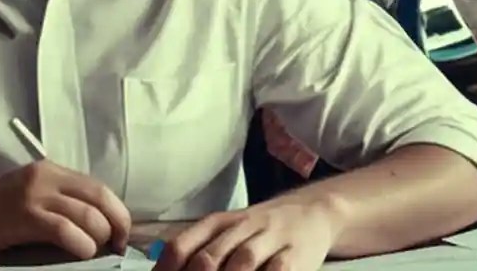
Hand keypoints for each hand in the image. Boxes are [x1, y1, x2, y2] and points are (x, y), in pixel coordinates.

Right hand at [0, 160, 131, 259]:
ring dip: (101, 238)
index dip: (117, 211)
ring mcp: (33, 194)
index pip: (97, 187)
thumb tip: (93, 226)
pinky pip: (66, 229)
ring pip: (88, 214)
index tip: (122, 234)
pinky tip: (82, 254)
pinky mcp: (23, 214)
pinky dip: (81, 244)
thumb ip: (55, 205)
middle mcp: (44, 176)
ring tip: (98, 254)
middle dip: (118, 224)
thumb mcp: (23, 200)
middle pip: (100, 197)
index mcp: (48, 171)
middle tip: (119, 247)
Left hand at [155, 198, 339, 270]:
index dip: (166, 270)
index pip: (180, 246)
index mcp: (216, 223)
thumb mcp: (228, 232)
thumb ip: (198, 250)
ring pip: (241, 263)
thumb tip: (164, 269)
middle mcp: (240, 227)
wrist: (312, 211)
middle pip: (207, 259)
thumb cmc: (261, 231)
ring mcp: (268, 239)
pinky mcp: (295, 255)